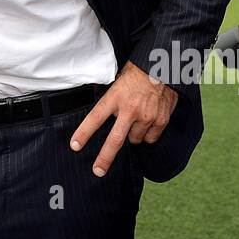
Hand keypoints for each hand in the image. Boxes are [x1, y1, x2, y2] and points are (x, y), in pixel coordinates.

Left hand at [70, 61, 177, 176]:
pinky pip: (150, 138)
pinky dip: (147, 134)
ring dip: (131, 135)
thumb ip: (109, 100)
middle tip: (97, 171)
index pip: (95, 118)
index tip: (75, 146)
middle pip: (115, 140)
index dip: (84, 133)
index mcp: (115, 97)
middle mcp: (130, 109)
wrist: (163, 67)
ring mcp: (147, 116)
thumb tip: (98, 118)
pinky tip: (147, 121)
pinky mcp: (161, 121)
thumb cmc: (136, 74)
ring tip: (134, 119)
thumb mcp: (116, 82)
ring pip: (134, 140)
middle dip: (105, 158)